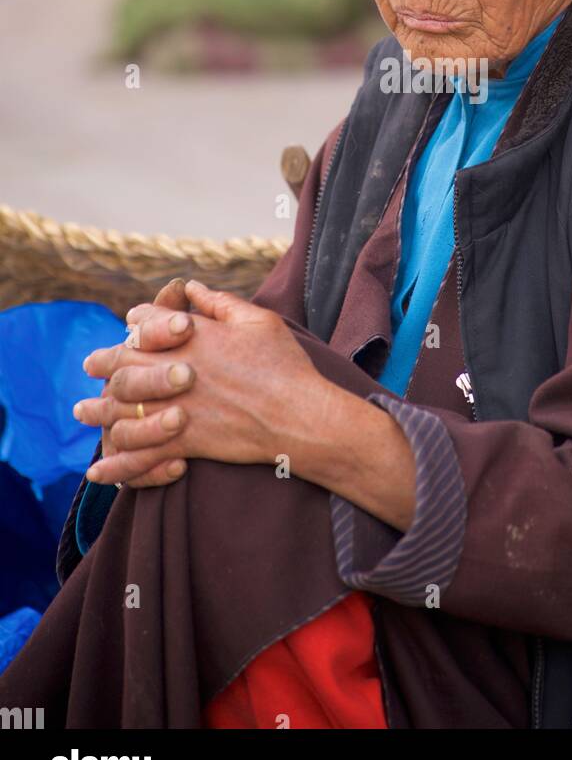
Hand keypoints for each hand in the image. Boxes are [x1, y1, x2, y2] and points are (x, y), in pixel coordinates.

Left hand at [76, 281, 330, 488]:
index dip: (136, 322)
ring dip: (98, 410)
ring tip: (83, 411)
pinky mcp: (184, 442)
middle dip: (103, 362)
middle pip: (123, 363)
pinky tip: (99, 472)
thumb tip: (191, 288)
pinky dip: (118, 466)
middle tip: (90, 365)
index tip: (130, 327)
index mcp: (194, 337)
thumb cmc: (286, 365)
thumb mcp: (258, 320)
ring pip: (123, 409)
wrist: (301, 415)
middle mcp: (177, 371)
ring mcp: (178, 408)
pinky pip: (140, 455)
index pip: (146, 321)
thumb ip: (220, 302)